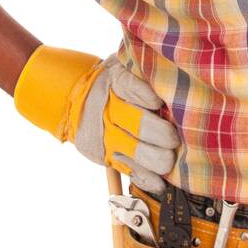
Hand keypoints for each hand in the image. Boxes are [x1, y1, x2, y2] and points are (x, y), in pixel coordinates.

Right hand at [73, 52, 180, 192]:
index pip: (129, 85)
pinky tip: (160, 182)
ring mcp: (107, 135)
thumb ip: (142, 68)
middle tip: (173, 138)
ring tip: (169, 160)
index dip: (143, 94)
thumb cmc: (112, 80)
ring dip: (155, 158)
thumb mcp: (120, 65)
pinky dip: (145, 177)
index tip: (157, 102)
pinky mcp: (107, 155)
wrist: (74, 100)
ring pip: (133, 150)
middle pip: (136, 122)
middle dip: (159, 132)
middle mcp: (110, 109)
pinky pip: (128, 169)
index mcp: (114, 81)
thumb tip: (173, 67)